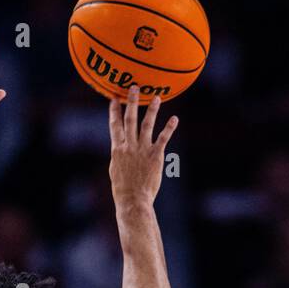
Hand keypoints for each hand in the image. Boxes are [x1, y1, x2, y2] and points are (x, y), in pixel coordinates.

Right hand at [109, 87, 178, 208]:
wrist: (133, 200)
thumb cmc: (123, 189)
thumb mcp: (116, 169)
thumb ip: (119, 155)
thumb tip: (120, 148)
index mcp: (117, 149)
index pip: (115, 126)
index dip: (114, 111)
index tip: (114, 99)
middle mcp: (129, 146)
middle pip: (130, 119)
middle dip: (131, 102)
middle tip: (134, 87)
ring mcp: (142, 149)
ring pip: (147, 125)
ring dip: (151, 110)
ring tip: (157, 97)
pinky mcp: (155, 155)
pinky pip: (163, 138)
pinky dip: (169, 128)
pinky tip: (174, 119)